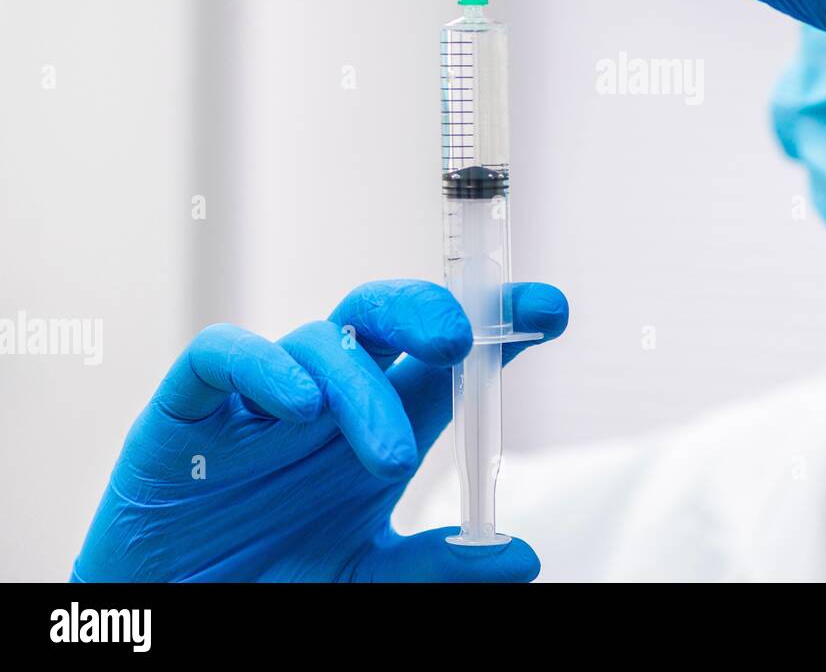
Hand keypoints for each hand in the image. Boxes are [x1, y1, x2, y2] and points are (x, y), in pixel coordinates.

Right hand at [73, 279, 566, 581]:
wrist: (173, 617)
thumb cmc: (270, 584)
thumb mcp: (363, 583)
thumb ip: (434, 571)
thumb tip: (519, 556)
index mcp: (378, 428)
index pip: (445, 361)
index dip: (497, 326)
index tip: (551, 310)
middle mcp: (328, 400)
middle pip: (382, 318)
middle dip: (427, 310)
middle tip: (459, 341)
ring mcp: (261, 399)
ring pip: (318, 341)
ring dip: (358, 388)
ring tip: (389, 458)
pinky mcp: (188, 409)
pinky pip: (223, 355)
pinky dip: (260, 365)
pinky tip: (298, 405)